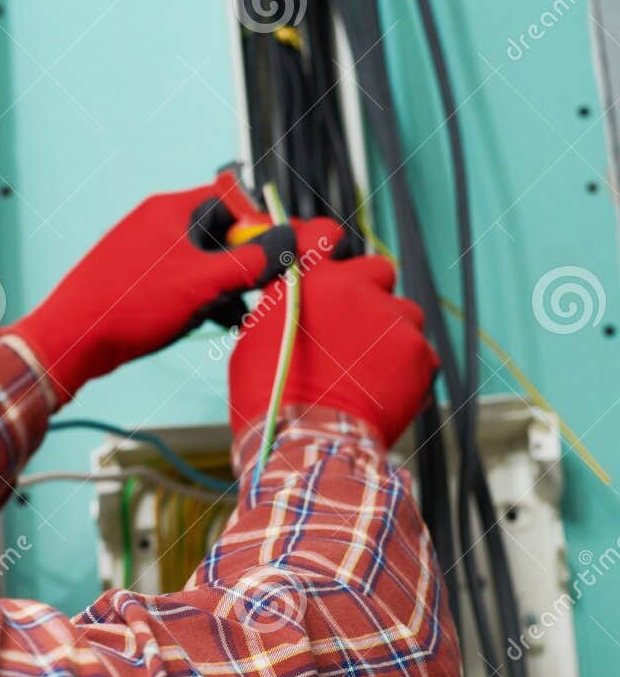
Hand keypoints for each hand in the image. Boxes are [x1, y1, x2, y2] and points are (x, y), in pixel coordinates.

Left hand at [1, 172, 343, 400]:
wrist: (68, 341)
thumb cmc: (130, 305)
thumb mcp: (202, 283)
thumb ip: (253, 261)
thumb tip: (297, 239)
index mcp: (172, 210)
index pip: (235, 200)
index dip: (263, 226)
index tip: (283, 255)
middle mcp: (156, 223)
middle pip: (220, 233)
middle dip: (244, 263)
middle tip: (263, 291)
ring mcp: (143, 252)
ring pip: (201, 261)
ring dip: (224, 286)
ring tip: (234, 314)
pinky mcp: (134, 281)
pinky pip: (179, 281)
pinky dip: (200, 298)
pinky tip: (210, 321)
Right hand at [229, 253, 438, 446]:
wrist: (307, 441)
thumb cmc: (270, 397)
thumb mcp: (256, 339)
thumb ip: (281, 308)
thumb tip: (287, 303)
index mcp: (310, 281)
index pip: (324, 235)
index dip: (328, 244)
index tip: (330, 255)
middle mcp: (356, 289)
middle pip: (378, 270)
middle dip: (370, 294)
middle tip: (353, 329)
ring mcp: (393, 320)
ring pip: (404, 315)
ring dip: (390, 334)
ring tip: (368, 370)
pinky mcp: (420, 354)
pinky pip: (420, 354)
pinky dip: (406, 371)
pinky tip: (381, 392)